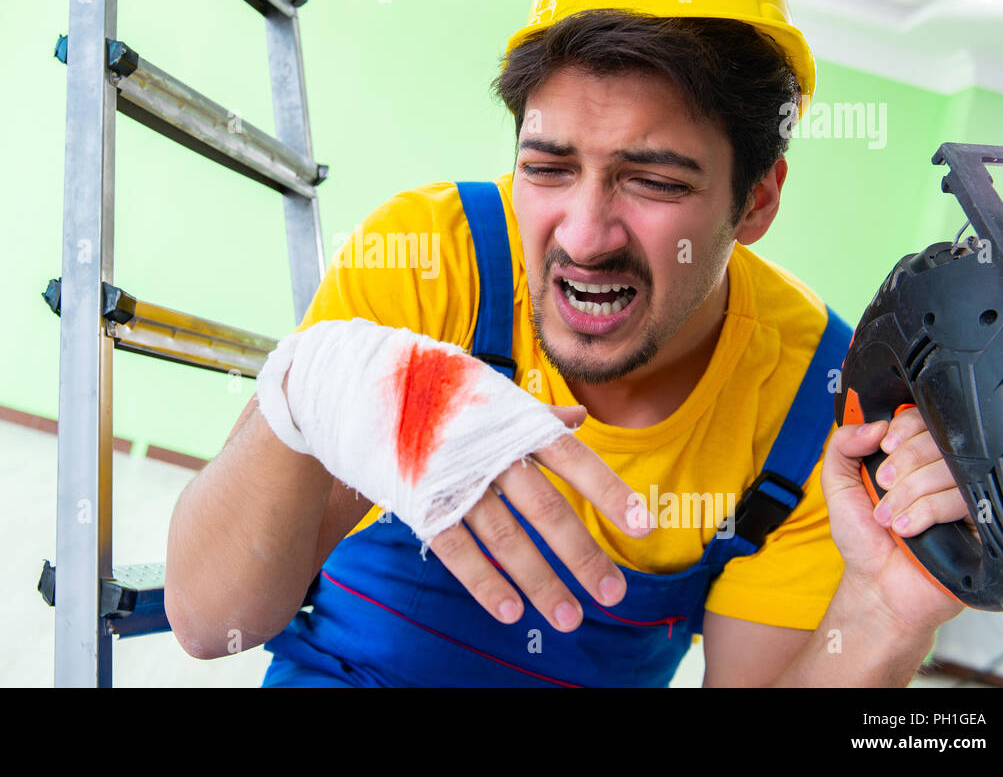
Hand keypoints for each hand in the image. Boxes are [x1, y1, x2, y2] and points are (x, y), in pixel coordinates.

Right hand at [426, 405, 653, 632]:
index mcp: (515, 422)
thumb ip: (537, 416)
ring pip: (505, 537)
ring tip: (569, 618)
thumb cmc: (438, 389)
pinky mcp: (418, 501)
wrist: (360, 383)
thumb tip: (580, 417)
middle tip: (613, 593)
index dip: (609, 493)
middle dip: (582, 555)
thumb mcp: (491, 394)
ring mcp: (453, 478)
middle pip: (546, 509)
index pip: (573, 460)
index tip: (642, 528)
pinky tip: (511, 612)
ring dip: (540, 581)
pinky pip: (456, 548)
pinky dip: (485, 582)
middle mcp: (490, 451)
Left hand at [820, 410, 966, 634]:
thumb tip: (872, 424)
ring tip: (889, 519)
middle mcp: (936, 470)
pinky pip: (959, 499)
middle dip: (901, 466)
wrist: (879, 585)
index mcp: (908, 456)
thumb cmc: (862, 537)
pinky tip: (908, 529)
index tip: (884, 448)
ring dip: (908, 495)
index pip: (919, 420)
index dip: (902, 430)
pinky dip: (925, 512)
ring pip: (946, 469)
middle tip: (882, 489)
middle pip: (935, 440)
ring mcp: (958, 493)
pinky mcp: (975, 520)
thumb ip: (841, 447)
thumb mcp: (837, 486)